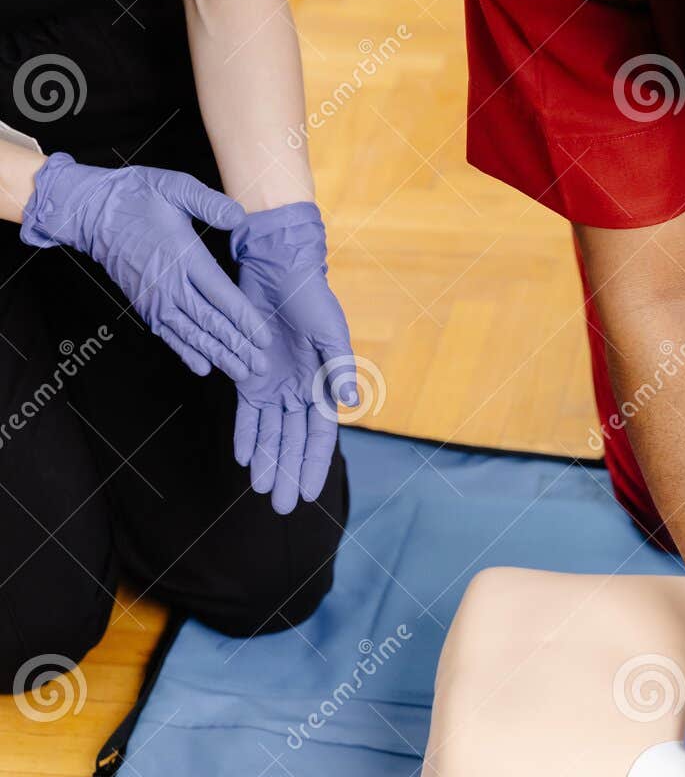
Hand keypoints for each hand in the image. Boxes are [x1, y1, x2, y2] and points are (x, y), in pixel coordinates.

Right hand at [19, 153, 268, 380]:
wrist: (90, 211)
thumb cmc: (136, 196)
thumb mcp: (174, 187)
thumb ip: (208, 203)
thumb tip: (239, 215)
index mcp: (183, 257)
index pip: (221, 296)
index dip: (245, 320)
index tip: (264, 339)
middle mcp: (170, 284)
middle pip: (211, 323)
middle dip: (238, 348)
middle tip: (262, 368)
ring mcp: (156, 298)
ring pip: (192, 334)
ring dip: (218, 356)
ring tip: (242, 373)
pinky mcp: (145, 305)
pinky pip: (168, 334)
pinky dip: (186, 352)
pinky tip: (203, 368)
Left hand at [229, 202, 358, 514]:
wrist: (277, 268)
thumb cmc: (310, 297)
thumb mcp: (328, 331)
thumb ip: (338, 369)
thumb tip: (351, 405)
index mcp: (323, 385)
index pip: (318, 436)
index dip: (312, 465)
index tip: (307, 495)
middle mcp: (299, 390)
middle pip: (292, 442)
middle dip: (287, 474)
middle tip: (280, 507)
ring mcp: (274, 384)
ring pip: (269, 433)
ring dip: (266, 461)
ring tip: (260, 490)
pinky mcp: (249, 373)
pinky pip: (245, 412)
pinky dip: (244, 434)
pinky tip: (242, 457)